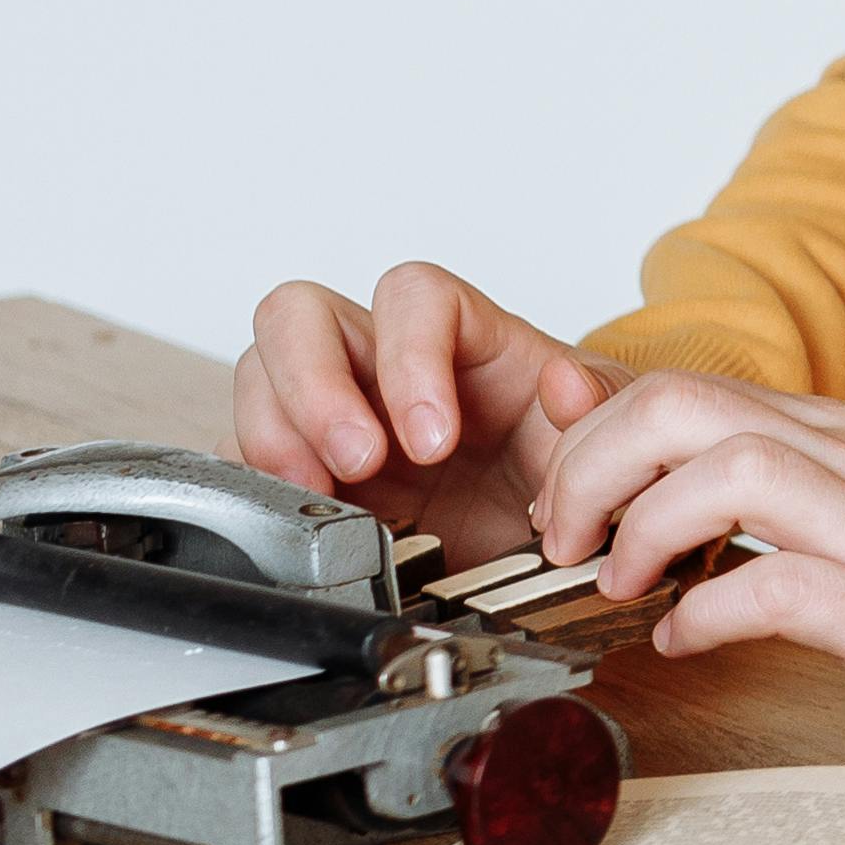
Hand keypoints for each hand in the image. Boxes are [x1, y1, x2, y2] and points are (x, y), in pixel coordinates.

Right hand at [235, 260, 617, 580]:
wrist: (538, 550)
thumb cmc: (560, 468)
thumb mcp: (603, 433)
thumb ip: (598, 402)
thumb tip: (565, 387)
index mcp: (461, 336)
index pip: (411, 295)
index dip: (410, 356)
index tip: (433, 439)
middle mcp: (382, 361)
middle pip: (301, 313)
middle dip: (315, 385)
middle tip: (358, 460)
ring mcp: (331, 410)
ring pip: (258, 372)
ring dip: (278, 434)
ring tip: (325, 495)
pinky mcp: (299, 467)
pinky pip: (242, 452)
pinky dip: (259, 484)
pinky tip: (303, 520)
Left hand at [526, 370, 844, 761]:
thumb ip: (819, 504)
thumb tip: (710, 526)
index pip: (694, 389)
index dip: (601, 433)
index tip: (570, 499)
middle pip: (681, 405)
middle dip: (590, 463)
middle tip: (565, 538)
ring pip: (720, 468)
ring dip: (637, 524)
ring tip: (613, 583)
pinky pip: (774, 585)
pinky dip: (704, 611)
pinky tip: (687, 642)